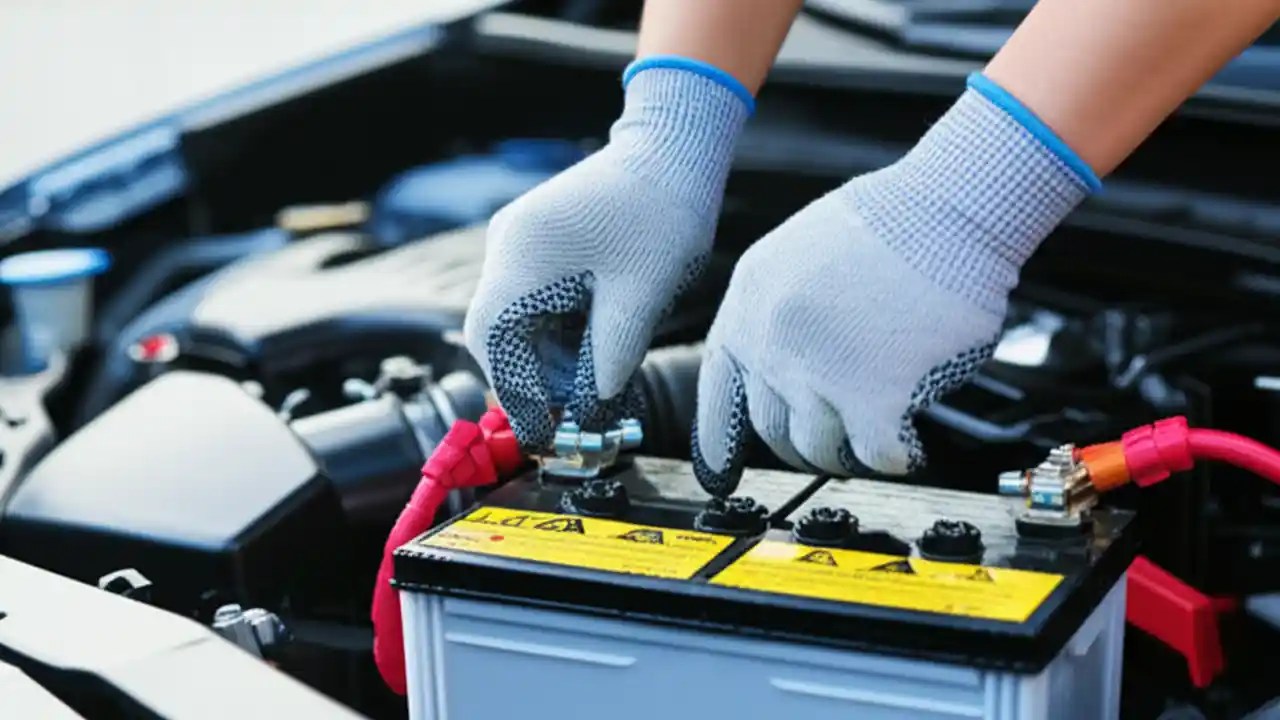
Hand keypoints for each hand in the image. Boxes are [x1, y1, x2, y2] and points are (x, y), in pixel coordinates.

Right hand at [465, 67, 747, 449]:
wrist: (674, 144)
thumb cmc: (664, 213)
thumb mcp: (641, 298)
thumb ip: (610, 358)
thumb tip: (591, 412)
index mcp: (524, 257)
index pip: (495, 343)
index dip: (515, 394)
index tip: (544, 433)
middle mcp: (509, 247)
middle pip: (500, 334)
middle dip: (536, 379)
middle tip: (577, 414)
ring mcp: (520, 240)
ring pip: (518, 321)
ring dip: (550, 358)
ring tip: (597, 383)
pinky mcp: (539, 239)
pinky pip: (535, 299)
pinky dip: (559, 331)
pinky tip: (596, 346)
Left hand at [692, 85, 1093, 494]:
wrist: (948, 210)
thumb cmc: (890, 223)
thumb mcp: (796, 254)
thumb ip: (776, 312)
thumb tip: (773, 369)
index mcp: (749, 304)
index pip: (717, 391)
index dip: (719, 440)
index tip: (722, 474)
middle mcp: (772, 341)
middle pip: (772, 431)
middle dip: (805, 444)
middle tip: (838, 440)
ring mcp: (818, 372)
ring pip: (820, 451)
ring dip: (851, 453)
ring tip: (878, 437)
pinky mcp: (872, 395)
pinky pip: (875, 455)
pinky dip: (896, 457)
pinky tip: (909, 445)